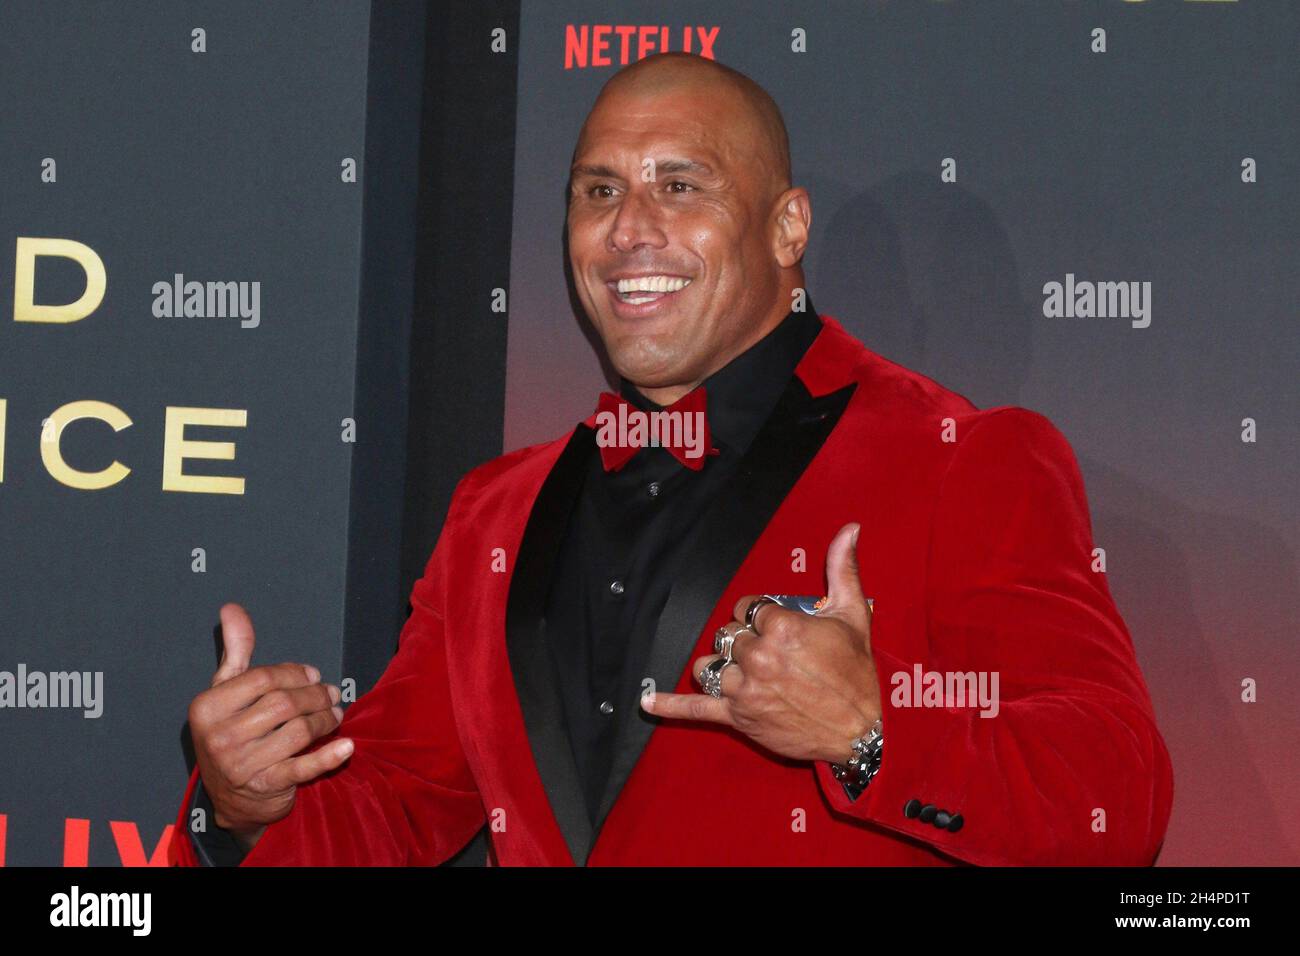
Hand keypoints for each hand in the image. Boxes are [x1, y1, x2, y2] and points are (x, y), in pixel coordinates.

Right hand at [186, 603, 352, 850]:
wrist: (231, 797)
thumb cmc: (230, 733)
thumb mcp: (225, 692)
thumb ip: (235, 651)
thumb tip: (231, 608)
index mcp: (207, 707)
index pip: (263, 678)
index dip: (295, 673)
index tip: (313, 674)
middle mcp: (219, 737)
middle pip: (283, 704)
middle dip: (315, 696)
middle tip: (331, 694)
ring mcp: (241, 765)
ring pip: (298, 732)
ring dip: (325, 720)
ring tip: (335, 715)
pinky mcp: (265, 786)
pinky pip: (304, 768)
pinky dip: (329, 756)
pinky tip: (347, 746)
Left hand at [641, 522, 879, 764]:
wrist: (863, 730)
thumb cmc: (858, 673)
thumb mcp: (853, 615)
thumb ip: (843, 568)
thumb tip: (849, 529)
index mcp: (781, 627)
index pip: (747, 609)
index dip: (757, 615)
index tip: (770, 624)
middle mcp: (758, 656)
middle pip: (729, 636)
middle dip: (745, 641)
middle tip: (769, 652)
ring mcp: (745, 688)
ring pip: (711, 665)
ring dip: (722, 666)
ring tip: (742, 670)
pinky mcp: (738, 717)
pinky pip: (696, 708)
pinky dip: (670, 705)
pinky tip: (647, 701)